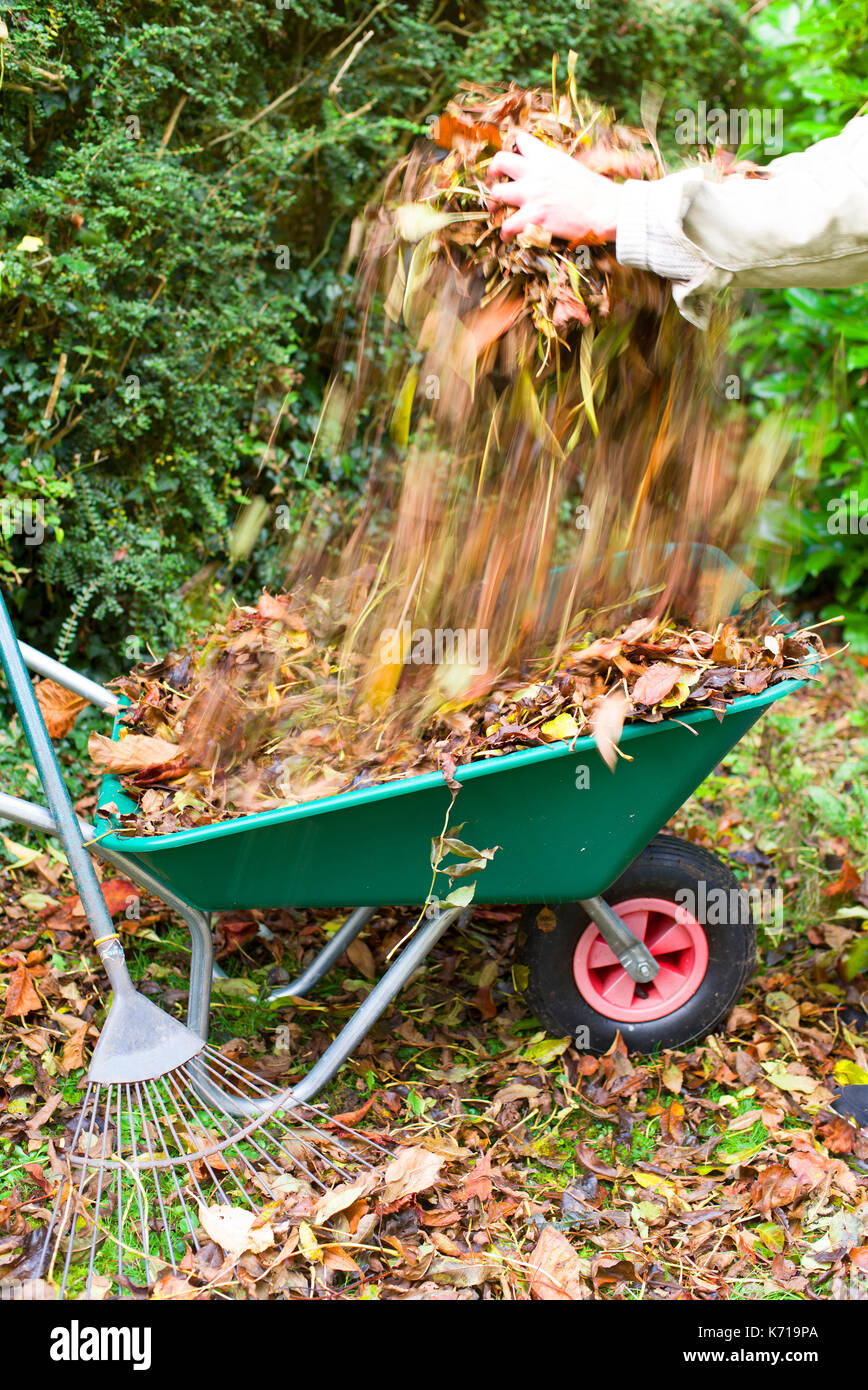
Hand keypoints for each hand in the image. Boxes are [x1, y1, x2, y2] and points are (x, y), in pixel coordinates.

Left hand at [486, 130, 621, 243]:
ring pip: (496, 194)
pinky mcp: (533, 217)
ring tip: (496, 210)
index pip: (520, 140)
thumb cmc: (595, 191)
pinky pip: (506, 225)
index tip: (514, 160)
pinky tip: (506, 237)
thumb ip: (553, 166)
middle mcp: (535, 172)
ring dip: (493, 203)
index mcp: (547, 156)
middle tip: (494, 181)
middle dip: (492, 172)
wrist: (604, 209)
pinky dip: (503, 233)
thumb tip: (546, 171)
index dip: (514, 149)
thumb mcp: (573, 167)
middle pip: (500, 161)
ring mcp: (532, 194)